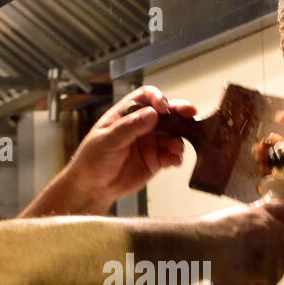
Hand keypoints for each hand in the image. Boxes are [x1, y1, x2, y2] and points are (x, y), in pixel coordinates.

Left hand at [63, 86, 194, 212]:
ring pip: (172, 135)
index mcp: (127, 113)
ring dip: (179, 139)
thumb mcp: (107, 140)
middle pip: (165, 114)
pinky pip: (171, 156)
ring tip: (177, 148)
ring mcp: (150, 142)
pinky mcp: (156, 160)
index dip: (157, 98)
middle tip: (190, 113)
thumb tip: (153, 114)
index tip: (163, 107)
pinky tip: (174, 160)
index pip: (146, 97)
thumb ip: (130, 127)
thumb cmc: (92, 159)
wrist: (93, 187)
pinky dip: (176, 157)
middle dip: (179, 112)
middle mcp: (142, 125)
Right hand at [199, 199, 283, 284]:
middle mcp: (267, 227)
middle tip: (270, 271)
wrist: (195, 247)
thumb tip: (251, 244)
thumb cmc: (201, 238)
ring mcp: (268, 247)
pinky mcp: (264, 268)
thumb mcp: (228, 220)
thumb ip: (246, 226)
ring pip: (279, 270)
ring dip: (268, 281)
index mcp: (257, 213)